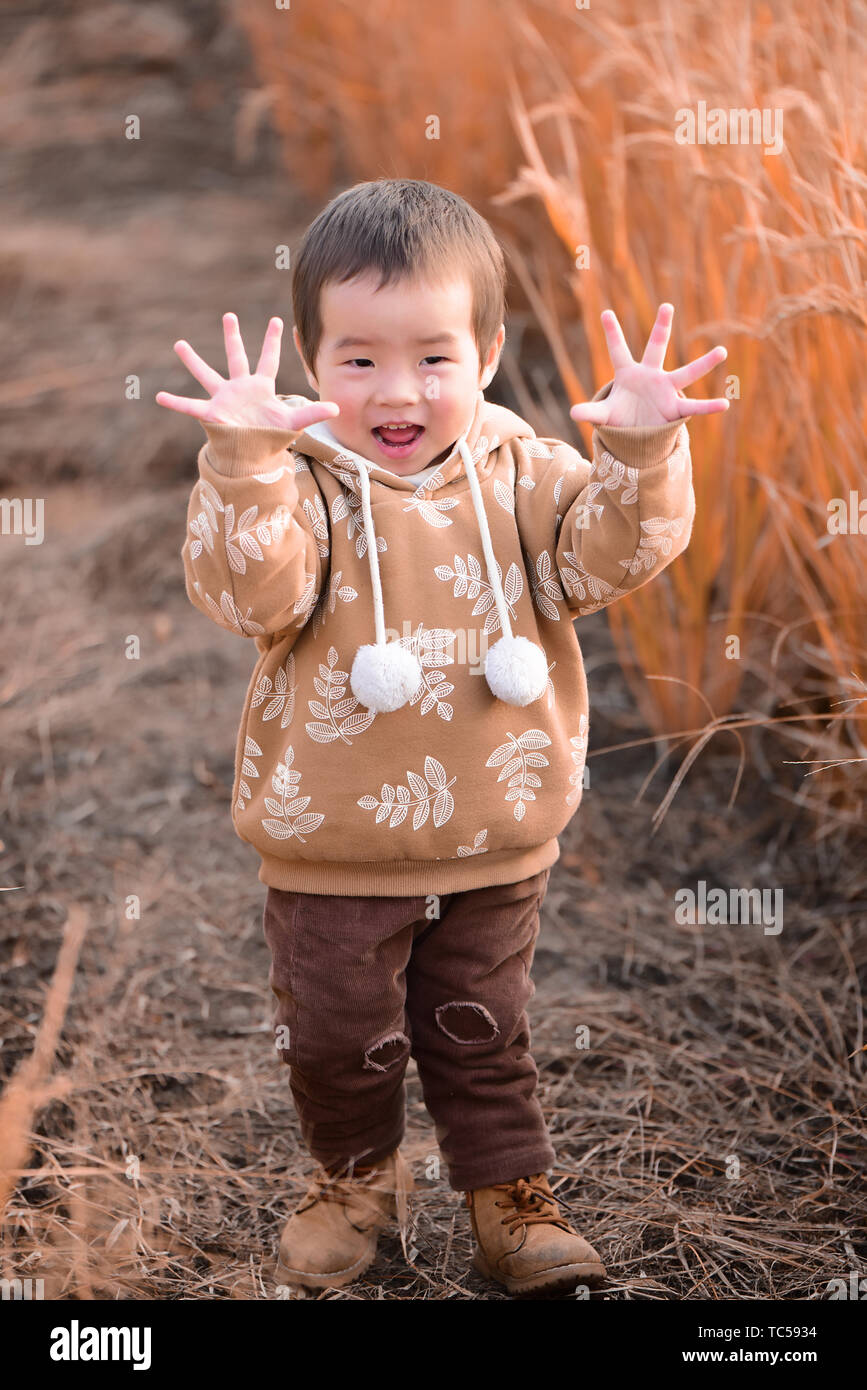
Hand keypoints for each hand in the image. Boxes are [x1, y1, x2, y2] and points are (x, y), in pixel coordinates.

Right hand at [155, 313, 339, 431]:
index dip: (272, 341)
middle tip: (228, 315)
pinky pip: (190, 407)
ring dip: (193, 361)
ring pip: (207, 375)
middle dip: (232, 337)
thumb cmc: (273, 438)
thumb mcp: (294, 423)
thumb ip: (312, 413)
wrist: (254, 458)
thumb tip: (336, 407)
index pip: (268, 359)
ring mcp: (224, 399)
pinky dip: (176, 403)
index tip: (276, 320)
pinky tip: (159, 397)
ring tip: (179, 344)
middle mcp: (241, 388)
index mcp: (261, 387)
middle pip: (236, 357)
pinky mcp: (212, 414)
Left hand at [570, 303, 728, 427]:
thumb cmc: (621, 417)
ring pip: (687, 374)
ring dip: (704, 363)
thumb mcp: (604, 415)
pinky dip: (709, 407)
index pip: (618, 351)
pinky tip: (724, 404)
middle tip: (666, 306)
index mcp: (629, 374)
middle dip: (661, 328)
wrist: (637, 433)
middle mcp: (651, 376)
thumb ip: (590, 412)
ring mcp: (666, 390)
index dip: (612, 333)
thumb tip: (572, 413)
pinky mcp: (675, 409)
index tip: (605, 313)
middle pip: (656, 348)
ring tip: (722, 351)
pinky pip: (694, 408)